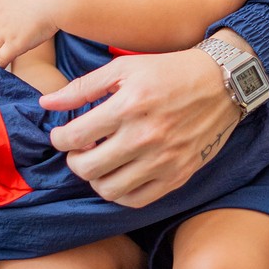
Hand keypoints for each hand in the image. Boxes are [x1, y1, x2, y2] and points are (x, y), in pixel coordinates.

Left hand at [38, 47, 242, 206]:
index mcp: (128, 105)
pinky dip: (120, 194)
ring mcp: (163, 160)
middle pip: (87, 169)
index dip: (59, 139)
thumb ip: (82, 87)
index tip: (62, 136)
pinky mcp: (178, 175)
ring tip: (99, 163)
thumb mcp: (123, 67)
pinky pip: (137, 201)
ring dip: (95, 179)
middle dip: (74, 161)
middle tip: (79, 151)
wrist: (222, 83)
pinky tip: (119, 175)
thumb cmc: (168, 71)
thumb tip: (46, 104)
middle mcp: (145, 136)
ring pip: (109, 190)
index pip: (74, 137)